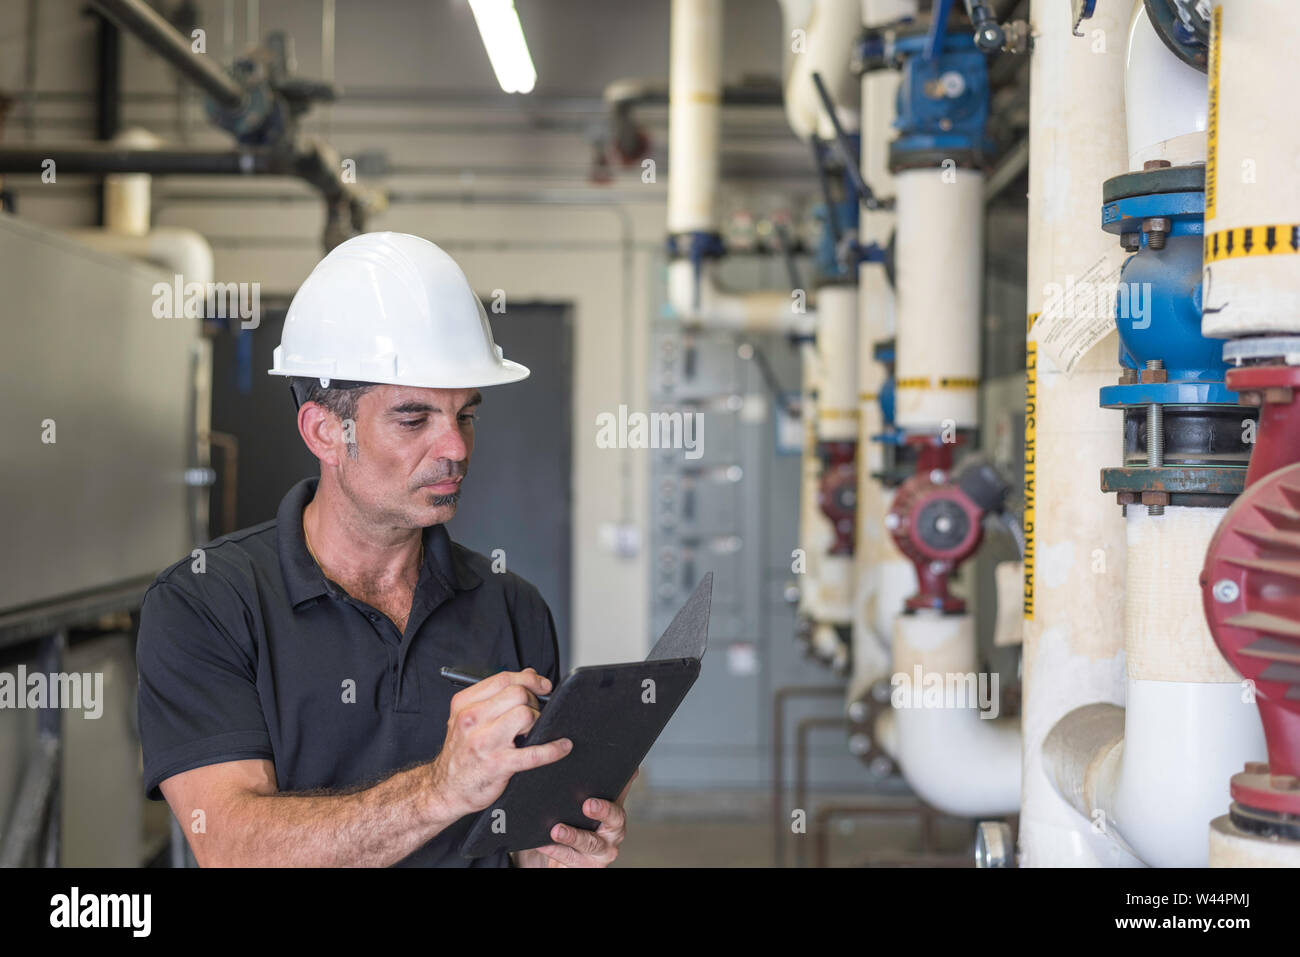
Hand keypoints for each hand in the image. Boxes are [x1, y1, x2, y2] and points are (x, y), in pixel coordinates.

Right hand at [429, 668, 571, 819]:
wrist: (444, 789)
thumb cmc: (459, 754)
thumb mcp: (467, 718)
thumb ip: (495, 695)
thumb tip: (529, 675)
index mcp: (464, 704)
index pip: (503, 679)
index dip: (529, 679)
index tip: (542, 685)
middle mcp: (472, 720)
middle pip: (518, 694)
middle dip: (533, 701)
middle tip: (534, 713)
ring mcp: (485, 742)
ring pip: (526, 715)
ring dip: (538, 721)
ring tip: (533, 731)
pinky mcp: (498, 764)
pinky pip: (534, 753)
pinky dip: (553, 749)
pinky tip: (561, 747)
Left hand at [518, 769, 637, 867]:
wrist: (568, 860)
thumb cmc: (577, 825)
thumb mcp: (586, 806)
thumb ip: (592, 783)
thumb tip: (599, 749)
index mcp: (614, 811)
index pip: (620, 795)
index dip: (620, 786)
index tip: (612, 780)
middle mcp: (614, 831)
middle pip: (615, 820)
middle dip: (602, 811)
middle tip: (587, 804)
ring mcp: (601, 851)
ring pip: (590, 843)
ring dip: (573, 835)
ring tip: (556, 829)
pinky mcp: (585, 866)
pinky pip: (570, 859)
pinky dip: (555, 850)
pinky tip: (542, 842)